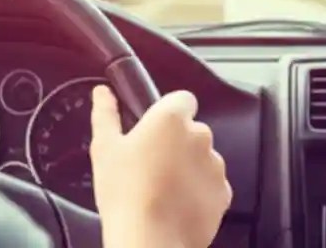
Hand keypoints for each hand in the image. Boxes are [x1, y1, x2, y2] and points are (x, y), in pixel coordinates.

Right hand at [89, 85, 231, 247]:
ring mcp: (215, 166)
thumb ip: (105, 114)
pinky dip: (199, 192)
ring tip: (162, 189)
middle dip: (176, 143)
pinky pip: (211, 185)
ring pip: (203, 158)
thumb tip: (102, 93)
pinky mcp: (223, 194)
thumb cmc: (124, 192)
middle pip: (191, 131)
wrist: (149, 239)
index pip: (182, 99)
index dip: (169, 111)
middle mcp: (199, 136)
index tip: (154, 129)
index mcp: (171, 119)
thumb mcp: (104, 148)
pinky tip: (177, 205)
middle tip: (151, 163)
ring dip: (188, 167)